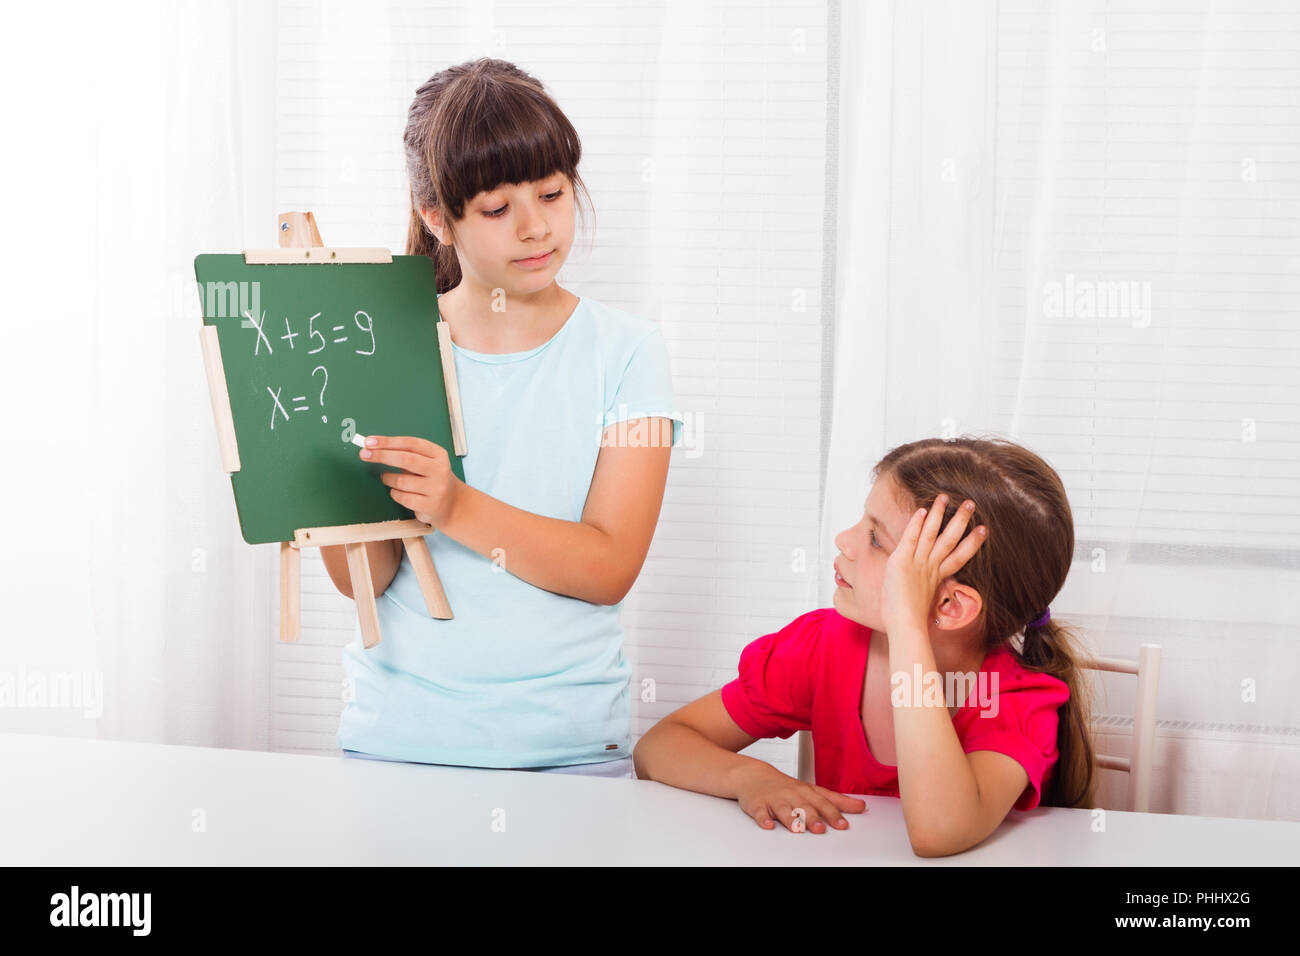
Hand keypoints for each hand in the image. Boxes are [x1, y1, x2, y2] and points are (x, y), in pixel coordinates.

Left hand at [360, 436, 462, 527]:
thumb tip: (374, 447)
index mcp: (438, 454)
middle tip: (364, 454)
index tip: (370, 441)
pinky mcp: (430, 505)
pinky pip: (402, 497)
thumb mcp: (426, 462)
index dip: (388, 441)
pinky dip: (395, 493)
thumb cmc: (432, 480)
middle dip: (382, 455)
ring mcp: (437, 488)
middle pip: (406, 459)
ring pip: (401, 481)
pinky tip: (399, 492)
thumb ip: (405, 454)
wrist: (453, 505)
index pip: (411, 443)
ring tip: (387, 478)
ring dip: (388, 479)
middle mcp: (440, 470)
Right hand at [733, 763, 865, 833]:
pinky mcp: (757, 804)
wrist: (753, 775)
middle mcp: (792, 795)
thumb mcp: (812, 790)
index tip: (843, 825)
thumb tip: (861, 806)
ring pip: (783, 810)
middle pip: (803, 807)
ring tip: (797, 828)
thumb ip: (837, 800)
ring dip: (790, 819)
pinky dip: (763, 819)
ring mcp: (774, 800)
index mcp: (806, 792)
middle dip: (812, 818)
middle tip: (820, 829)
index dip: (833, 814)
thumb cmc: (786, 787)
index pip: (822, 803)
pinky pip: (759, 812)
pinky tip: (768, 825)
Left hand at [880, 494, 987, 633]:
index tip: (984, 529)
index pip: (960, 555)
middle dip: (960, 520)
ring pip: (931, 533)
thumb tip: (935, 589)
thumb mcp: (926, 600)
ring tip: (945, 497)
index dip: (972, 542)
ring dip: (938, 514)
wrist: (905, 626)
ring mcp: (917, 563)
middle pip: (950, 539)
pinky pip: (910, 538)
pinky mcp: (901, 561)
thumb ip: (931, 588)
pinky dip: (916, 524)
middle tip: (971, 504)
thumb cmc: (912, 619)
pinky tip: (922, 511)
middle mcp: (930, 567)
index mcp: (938, 577)